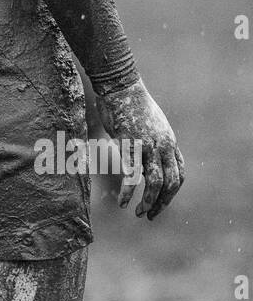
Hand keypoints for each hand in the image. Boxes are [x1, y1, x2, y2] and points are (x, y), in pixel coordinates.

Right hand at [95, 78, 184, 219]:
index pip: (179, 173)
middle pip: (172, 182)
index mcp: (169, 140)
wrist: (120, 85)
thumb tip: (141, 163)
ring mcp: (148, 146)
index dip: (172, 191)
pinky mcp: (131, 145)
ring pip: (156, 183)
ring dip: (149, 202)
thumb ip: (149, 144)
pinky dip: (129, 193)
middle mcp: (163, 145)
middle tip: (150, 214)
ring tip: (139, 213)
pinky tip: (123, 202)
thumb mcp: (147, 125)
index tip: (161, 201)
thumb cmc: (129, 103)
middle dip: (162, 203)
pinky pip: (133, 176)